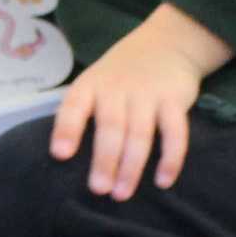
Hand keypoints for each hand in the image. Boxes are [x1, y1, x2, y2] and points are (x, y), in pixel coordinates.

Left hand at [49, 6, 232, 198]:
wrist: (167, 43)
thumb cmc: (122, 74)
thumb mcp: (97, 82)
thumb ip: (84, 112)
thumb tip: (65, 160)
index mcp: (91, 85)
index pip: (75, 105)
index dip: (67, 129)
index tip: (60, 154)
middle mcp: (117, 88)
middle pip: (110, 127)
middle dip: (104, 160)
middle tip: (98, 189)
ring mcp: (147, 93)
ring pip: (139, 134)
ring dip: (131, 167)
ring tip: (122, 194)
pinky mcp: (174, 100)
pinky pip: (175, 132)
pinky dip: (171, 158)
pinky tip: (163, 181)